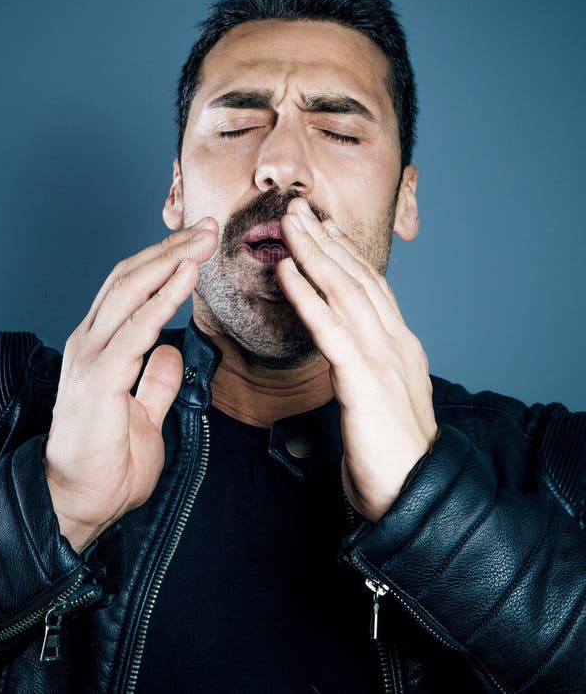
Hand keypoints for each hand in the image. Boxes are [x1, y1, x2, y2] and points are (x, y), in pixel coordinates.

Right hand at [44, 219, 217, 552]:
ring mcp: (90, 357)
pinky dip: (163, 298)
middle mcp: (90, 342)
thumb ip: (156, 382)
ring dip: (170, 261)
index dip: (164, 262)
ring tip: (202, 241)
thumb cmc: (108, 464)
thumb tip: (171, 353)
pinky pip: (137, 329)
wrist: (79, 505)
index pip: (131, 289)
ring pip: (130, 292)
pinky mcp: (99, 378)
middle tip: (207, 228)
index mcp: (100, 348)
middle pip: (131, 279)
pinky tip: (186, 277)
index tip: (198, 244)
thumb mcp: (144, 414)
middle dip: (171, 249)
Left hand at [277, 198, 436, 521]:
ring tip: (289, 223)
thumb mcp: (380, 402)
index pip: (371, 288)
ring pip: (345, 291)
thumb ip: (365, 372)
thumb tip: (345, 361)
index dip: (346, 254)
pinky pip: (330, 328)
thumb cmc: (393, 458)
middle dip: (326, 239)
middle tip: (299, 208)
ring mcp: (384, 357)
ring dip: (314, 252)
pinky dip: (307, 295)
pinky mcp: (365, 380)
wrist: (417, 498)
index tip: (324, 228)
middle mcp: (396, 342)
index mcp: (400, 347)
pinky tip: (288, 270)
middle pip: (358, 278)